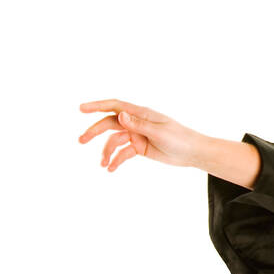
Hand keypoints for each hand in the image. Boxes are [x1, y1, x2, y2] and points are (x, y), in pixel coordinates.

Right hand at [78, 100, 201, 171]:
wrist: (192, 152)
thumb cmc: (179, 138)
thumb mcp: (158, 132)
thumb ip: (138, 125)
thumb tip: (120, 116)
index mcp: (141, 113)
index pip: (115, 106)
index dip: (97, 106)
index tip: (81, 108)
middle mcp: (136, 122)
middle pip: (110, 124)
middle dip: (95, 131)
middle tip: (80, 140)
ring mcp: (137, 135)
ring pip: (115, 141)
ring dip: (107, 152)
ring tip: (103, 164)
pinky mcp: (139, 147)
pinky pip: (123, 152)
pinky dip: (116, 160)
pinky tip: (110, 168)